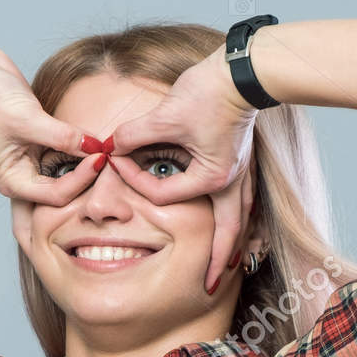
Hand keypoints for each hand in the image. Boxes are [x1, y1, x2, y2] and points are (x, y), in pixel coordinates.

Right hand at [0, 45, 101, 204]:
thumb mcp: (29, 119)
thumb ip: (63, 136)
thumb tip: (95, 147)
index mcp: (14, 181)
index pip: (57, 195)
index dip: (82, 179)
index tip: (101, 157)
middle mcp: (24, 177)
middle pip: (66, 191)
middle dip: (88, 180)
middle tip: (113, 160)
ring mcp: (33, 162)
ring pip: (69, 174)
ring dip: (88, 166)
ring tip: (109, 152)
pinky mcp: (41, 146)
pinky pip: (67, 155)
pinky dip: (81, 151)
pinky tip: (98, 143)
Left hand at [106, 45, 259, 293]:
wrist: (245, 69)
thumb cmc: (211, 91)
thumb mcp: (166, 114)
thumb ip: (135, 134)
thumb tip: (111, 145)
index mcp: (212, 178)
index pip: (165, 194)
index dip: (134, 180)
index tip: (115, 161)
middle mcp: (232, 181)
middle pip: (228, 233)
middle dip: (219, 262)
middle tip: (210, 288)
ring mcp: (242, 171)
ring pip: (241, 218)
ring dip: (233, 241)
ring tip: (229, 262)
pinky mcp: (243, 159)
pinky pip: (243, 198)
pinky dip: (239, 215)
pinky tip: (235, 220)